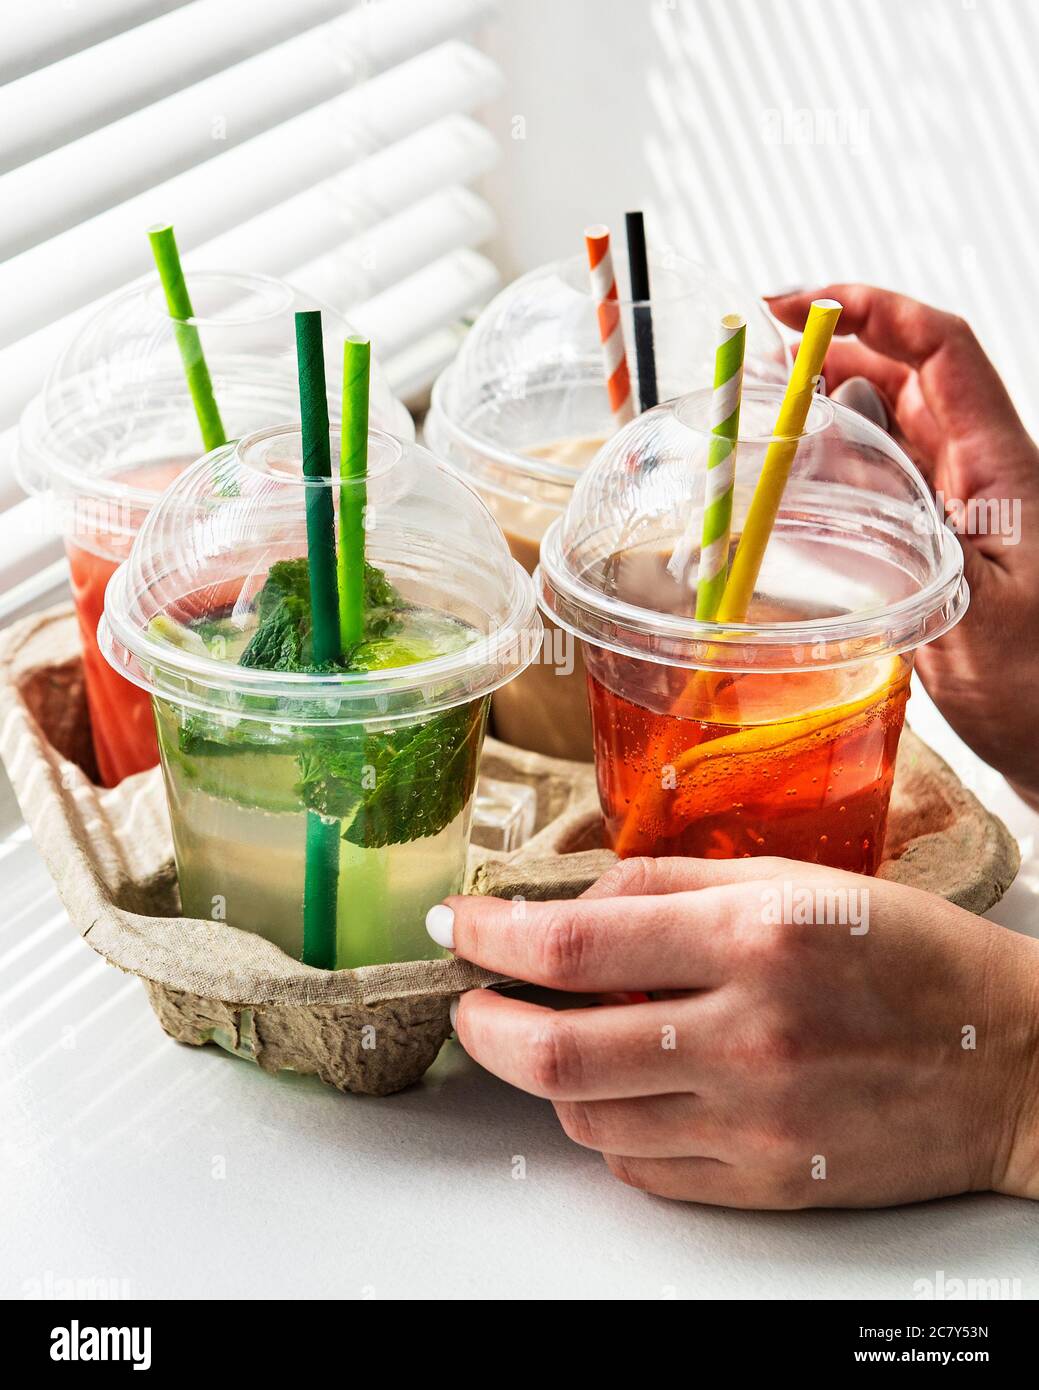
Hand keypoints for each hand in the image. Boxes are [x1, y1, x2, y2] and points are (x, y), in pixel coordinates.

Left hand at [438, 857, 1038, 1207]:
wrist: (1009, 1061)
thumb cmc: (908, 955)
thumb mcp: (793, 880)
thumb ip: (670, 887)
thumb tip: (572, 905)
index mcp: (754, 939)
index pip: (573, 943)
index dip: (491, 933)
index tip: (457, 924)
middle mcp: (747, 1035)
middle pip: (555, 1050)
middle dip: (484, 1025)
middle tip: (472, 1002)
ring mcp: (753, 1121)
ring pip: (586, 1114)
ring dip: (547, 1073)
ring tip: (561, 1035)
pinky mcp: (764, 1182)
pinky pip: (640, 1166)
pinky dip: (608, 1124)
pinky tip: (627, 1086)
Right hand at [767, 285, 1038, 810]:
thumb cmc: (1036, 690)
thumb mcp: (967, 615)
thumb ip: (900, 543)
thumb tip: (822, 470)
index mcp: (1003, 468)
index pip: (942, 352)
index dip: (875, 309)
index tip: (801, 306)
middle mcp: (983, 472)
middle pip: (907, 376)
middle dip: (833, 350)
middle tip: (755, 363)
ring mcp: (961, 505)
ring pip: (890, 425)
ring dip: (829, 407)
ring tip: (761, 416)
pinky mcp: (942, 540)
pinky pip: (884, 480)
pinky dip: (836, 466)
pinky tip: (793, 487)